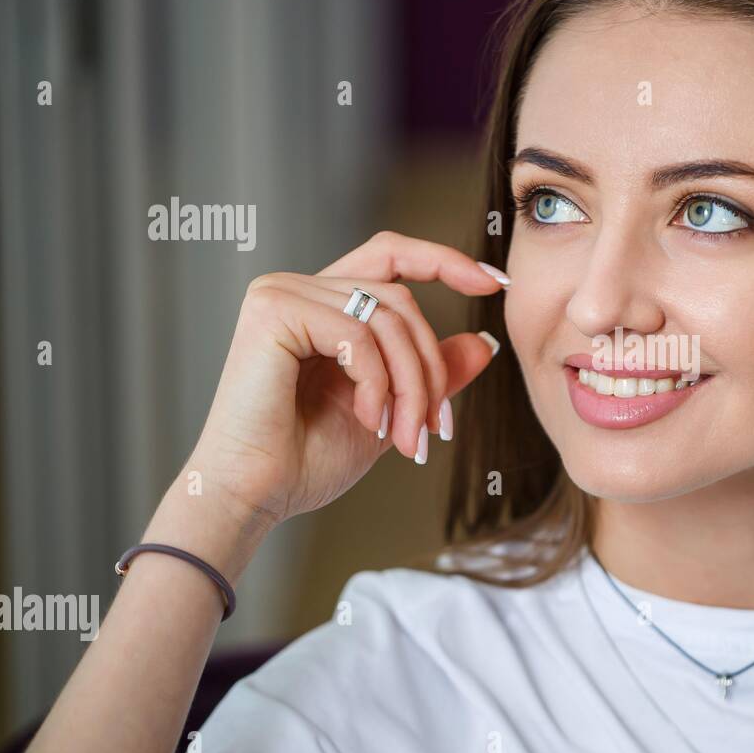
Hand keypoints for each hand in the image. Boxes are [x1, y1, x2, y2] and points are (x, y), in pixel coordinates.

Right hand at [185, 231, 506, 529]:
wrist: (256, 495)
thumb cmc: (306, 459)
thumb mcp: (391, 408)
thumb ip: (430, 372)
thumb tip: (484, 342)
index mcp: (323, 305)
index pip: (392, 257)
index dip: (445, 260)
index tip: (497, 283)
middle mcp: (300, 288)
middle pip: (401, 300)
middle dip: (428, 370)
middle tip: (432, 430)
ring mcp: (283, 293)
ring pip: (388, 317)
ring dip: (410, 385)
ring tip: (404, 438)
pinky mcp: (273, 310)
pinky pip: (358, 334)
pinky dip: (376, 383)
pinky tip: (368, 421)